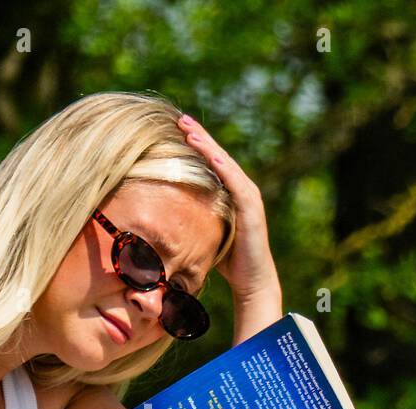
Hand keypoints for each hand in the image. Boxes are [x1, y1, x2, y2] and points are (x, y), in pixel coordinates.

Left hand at [177, 114, 281, 317]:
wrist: (252, 281)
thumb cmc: (227, 260)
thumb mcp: (204, 231)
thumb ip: (192, 218)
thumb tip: (163, 215)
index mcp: (230, 193)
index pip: (210, 163)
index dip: (195, 145)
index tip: (175, 129)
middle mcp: (242, 190)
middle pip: (218, 157)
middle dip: (199, 137)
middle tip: (181, 118)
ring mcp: (249, 198)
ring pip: (226, 165)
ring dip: (209, 147)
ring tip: (191, 131)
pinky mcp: (252, 210)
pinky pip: (236, 185)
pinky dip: (225, 170)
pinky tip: (212, 157)